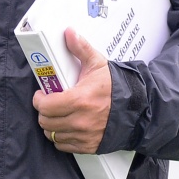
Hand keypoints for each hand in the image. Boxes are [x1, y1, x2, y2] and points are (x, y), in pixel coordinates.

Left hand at [33, 28, 111, 153]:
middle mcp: (80, 121)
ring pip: (52, 135)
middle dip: (44, 111)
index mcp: (79, 100)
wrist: (139, 109)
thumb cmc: (117, 87)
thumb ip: (80, 48)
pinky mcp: (89, 146)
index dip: (39, 99)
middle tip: (49, 103)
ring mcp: (84, 136)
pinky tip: (65, 126)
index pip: (45, 106)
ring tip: (56, 114)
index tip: (42, 94)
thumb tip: (68, 32)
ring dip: (51, 124)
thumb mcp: (98, 64)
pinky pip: (63, 145)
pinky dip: (61, 137)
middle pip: (45, 121)